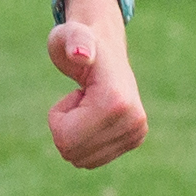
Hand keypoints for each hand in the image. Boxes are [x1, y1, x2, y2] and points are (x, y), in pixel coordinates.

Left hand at [47, 18, 147, 167]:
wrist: (106, 46)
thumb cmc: (79, 40)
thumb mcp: (68, 36)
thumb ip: (73, 41)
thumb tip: (81, 54)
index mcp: (117, 101)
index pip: (66, 139)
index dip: (58, 117)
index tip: (75, 93)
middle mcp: (134, 121)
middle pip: (73, 153)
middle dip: (65, 127)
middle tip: (81, 99)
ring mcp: (137, 132)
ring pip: (82, 160)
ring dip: (75, 134)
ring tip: (88, 105)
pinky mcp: (136, 139)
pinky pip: (93, 160)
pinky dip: (86, 141)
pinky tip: (95, 115)